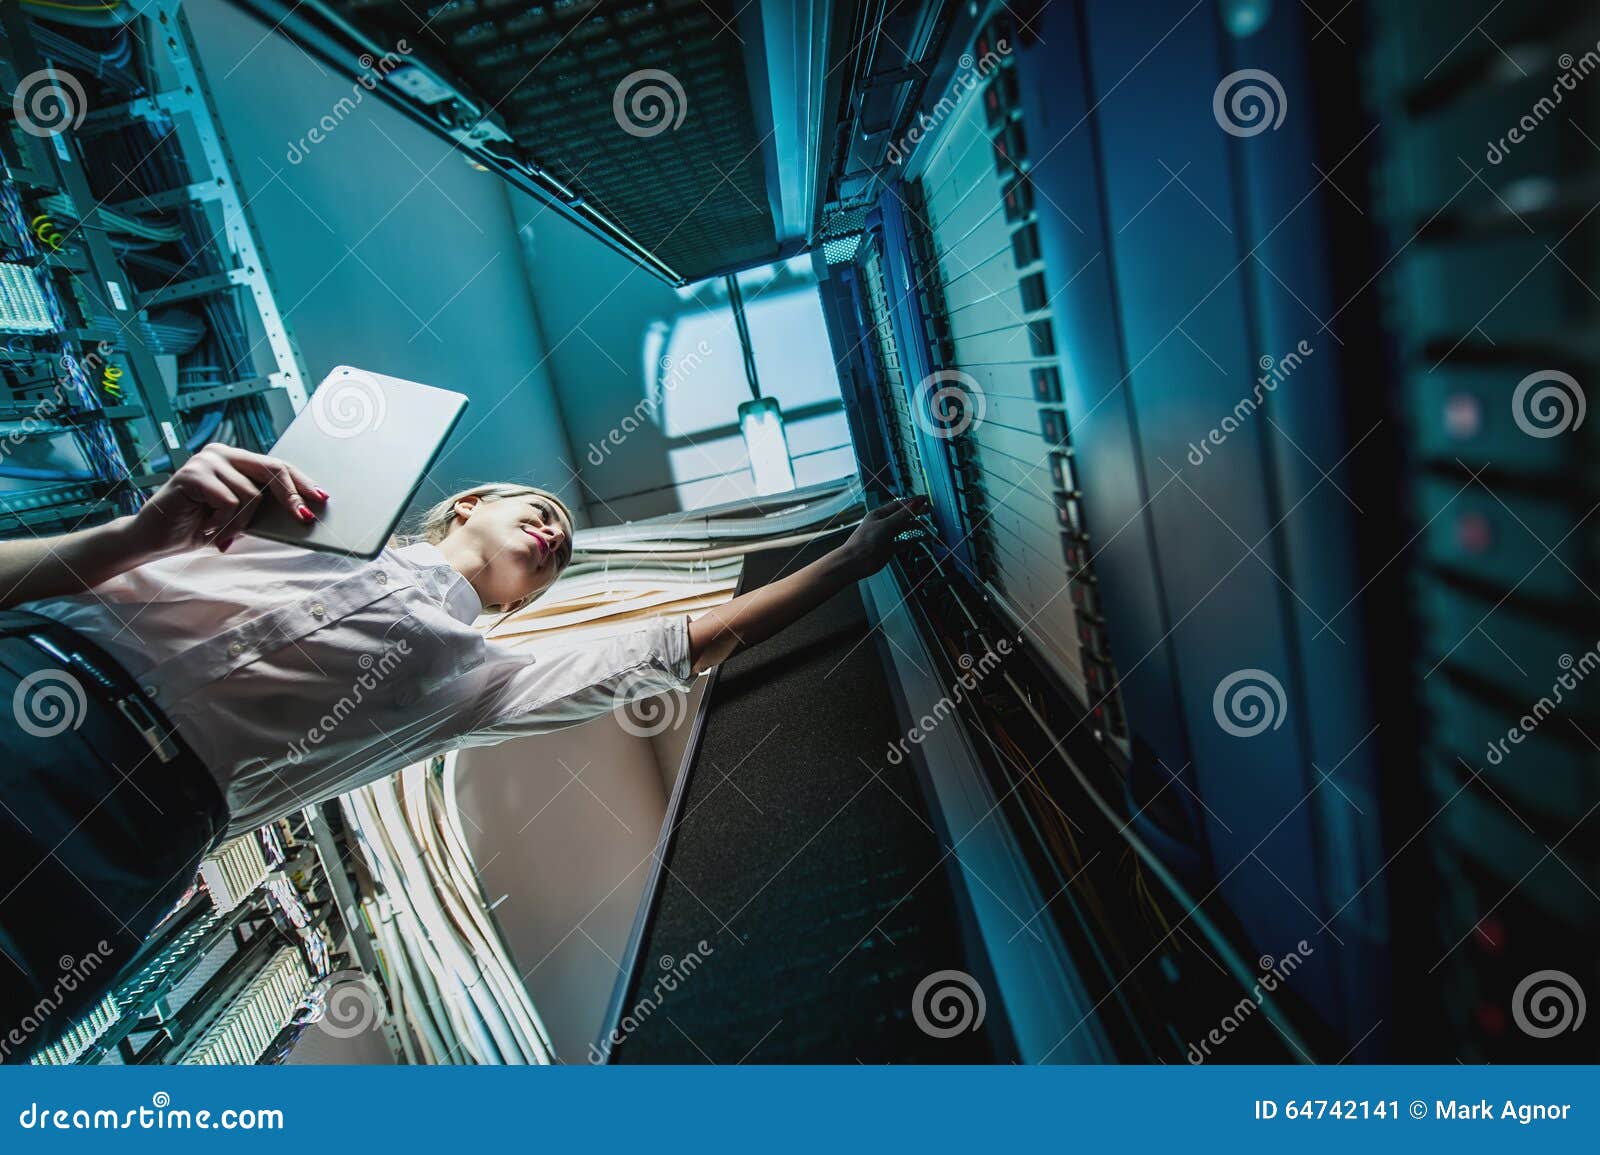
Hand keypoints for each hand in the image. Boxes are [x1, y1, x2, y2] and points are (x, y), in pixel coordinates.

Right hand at [128, 443, 326, 556]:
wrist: (153, 539)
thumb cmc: (198, 527)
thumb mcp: (237, 516)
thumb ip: (261, 507)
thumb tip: (303, 512)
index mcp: (233, 458)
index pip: (276, 465)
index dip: (302, 481)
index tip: (323, 498)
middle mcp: (220, 453)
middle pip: (272, 470)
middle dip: (292, 498)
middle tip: (304, 519)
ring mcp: (205, 461)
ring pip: (251, 495)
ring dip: (241, 524)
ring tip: (220, 533)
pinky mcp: (192, 475)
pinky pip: (229, 502)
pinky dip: (225, 524)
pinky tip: (208, 530)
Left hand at [837, 495, 930, 578]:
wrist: (856, 562)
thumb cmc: (865, 542)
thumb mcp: (886, 525)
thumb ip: (902, 515)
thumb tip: (915, 503)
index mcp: (879, 514)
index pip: (899, 504)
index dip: (913, 501)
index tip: (925, 499)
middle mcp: (883, 524)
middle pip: (903, 516)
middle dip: (916, 513)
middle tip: (929, 512)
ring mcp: (887, 536)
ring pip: (905, 529)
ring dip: (917, 527)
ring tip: (929, 527)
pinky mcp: (889, 548)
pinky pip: (905, 542)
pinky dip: (914, 540)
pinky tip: (922, 539)